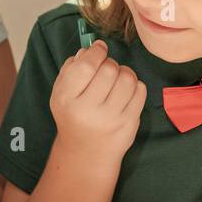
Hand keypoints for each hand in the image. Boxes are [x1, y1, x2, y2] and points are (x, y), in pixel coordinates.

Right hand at [49, 39, 146, 158]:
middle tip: (107, 69)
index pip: (86, 66)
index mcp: (67, 99)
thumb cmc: (74, 115)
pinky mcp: (129, 123)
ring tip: (117, 79)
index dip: (96, 51)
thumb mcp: (61, 93)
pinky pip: (140, 90)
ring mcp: (111, 119)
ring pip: (127, 78)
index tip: (100, 49)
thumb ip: (71, 68)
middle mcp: (88, 110)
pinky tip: (125, 92)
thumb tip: (91, 49)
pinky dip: (135, 85)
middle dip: (110, 63)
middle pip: (109, 70)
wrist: (86, 152)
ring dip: (124, 72)